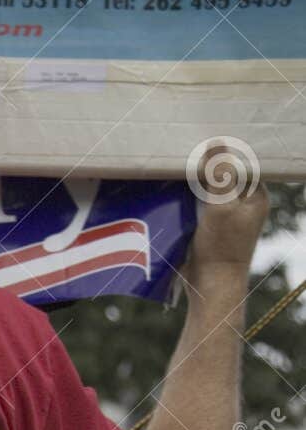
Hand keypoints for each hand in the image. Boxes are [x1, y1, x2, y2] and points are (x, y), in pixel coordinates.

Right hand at [186, 140, 268, 279]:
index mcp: (255, 197)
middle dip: (206, 165)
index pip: (241, 163)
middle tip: (185, 151)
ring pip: (210, 188)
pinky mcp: (209, 226)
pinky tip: (173, 188)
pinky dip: (188, 195)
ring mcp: (226, 216)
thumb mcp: (220, 207)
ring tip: (176, 166)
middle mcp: (243, 204)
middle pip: (225, 174)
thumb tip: (216, 143)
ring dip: (194, 180)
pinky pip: (199, 203)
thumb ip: (220, 175)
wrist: (209, 287)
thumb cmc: (220, 249)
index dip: (223, 152)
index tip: (201, 143)